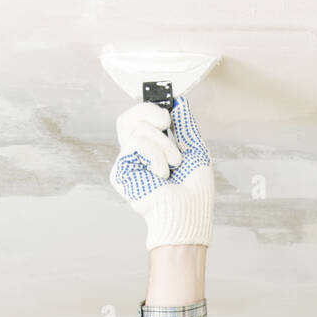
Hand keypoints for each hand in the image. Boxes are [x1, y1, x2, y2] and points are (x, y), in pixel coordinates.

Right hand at [109, 96, 214, 249]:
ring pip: (136, 127)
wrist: (189, 215)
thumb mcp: (196, 150)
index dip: (150, 107)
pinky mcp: (120, 172)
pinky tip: (162, 173)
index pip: (142, 118)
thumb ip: (185, 125)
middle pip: (129, 117)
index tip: (168, 106)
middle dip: (149, 110)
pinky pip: (135, 143)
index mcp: (154, 149)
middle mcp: (138, 155)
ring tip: (174, 164)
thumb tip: (179, 101)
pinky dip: (155, 154)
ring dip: (163, 143)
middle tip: (166, 121)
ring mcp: (128, 163)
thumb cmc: (196, 192)